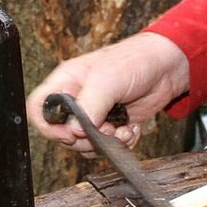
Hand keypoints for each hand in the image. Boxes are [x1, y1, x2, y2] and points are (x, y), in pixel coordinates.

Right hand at [26, 32, 190, 154]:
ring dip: (105, 143)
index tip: (70, 135)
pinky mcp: (112, 124)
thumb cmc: (135, 61)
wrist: (168, 67)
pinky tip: (131, 129)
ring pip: (85, 143)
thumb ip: (88, 106)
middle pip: (62, 133)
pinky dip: (121, 143)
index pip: (39, 109)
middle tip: (103, 131)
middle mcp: (77, 99)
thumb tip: (73, 131)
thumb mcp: (108, 81)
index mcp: (66, 83)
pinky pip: (107, 145)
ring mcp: (95, 113)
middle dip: (84, 140)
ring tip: (122, 130)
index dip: (48, 126)